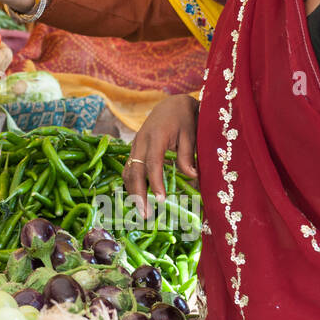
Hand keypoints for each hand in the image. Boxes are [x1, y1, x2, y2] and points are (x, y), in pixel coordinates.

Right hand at [126, 94, 198, 216]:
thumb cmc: (184, 118)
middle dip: (138, 194)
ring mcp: (135, 145)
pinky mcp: (135, 148)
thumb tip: (192, 177)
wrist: (172, 104)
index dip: (155, 182)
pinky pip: (129, 168)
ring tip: (141, 211)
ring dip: (132, 191)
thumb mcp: (191, 134)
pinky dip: (131, 183)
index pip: (152, 163)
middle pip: (134, 171)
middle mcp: (141, 141)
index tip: (162, 200)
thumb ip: (188, 155)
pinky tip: (138, 197)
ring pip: (127, 171)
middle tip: (145, 215)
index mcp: (156, 137)